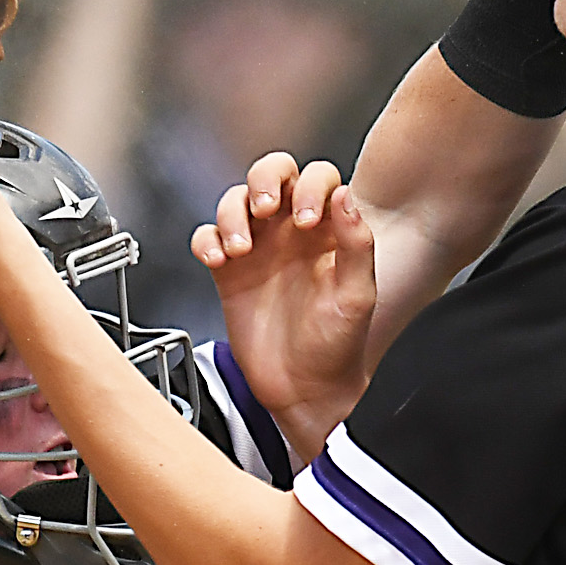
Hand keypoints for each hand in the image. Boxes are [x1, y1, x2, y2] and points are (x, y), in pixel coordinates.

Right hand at [192, 153, 376, 462]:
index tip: (306, 221)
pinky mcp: (229, 272)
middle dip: (264, 179)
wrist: (305, 390)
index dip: (310, 187)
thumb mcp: (357, 295)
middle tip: (265, 209)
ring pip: (235, 202)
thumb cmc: (339, 346)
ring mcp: (259, 249)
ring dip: (232, 214)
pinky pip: (208, 238)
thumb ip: (357, 244)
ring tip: (241, 248)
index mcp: (329, 230)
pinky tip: (219, 260)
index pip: (318, 178)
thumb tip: (346, 196)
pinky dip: (207, 240)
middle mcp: (292, 232)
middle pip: (272, 174)